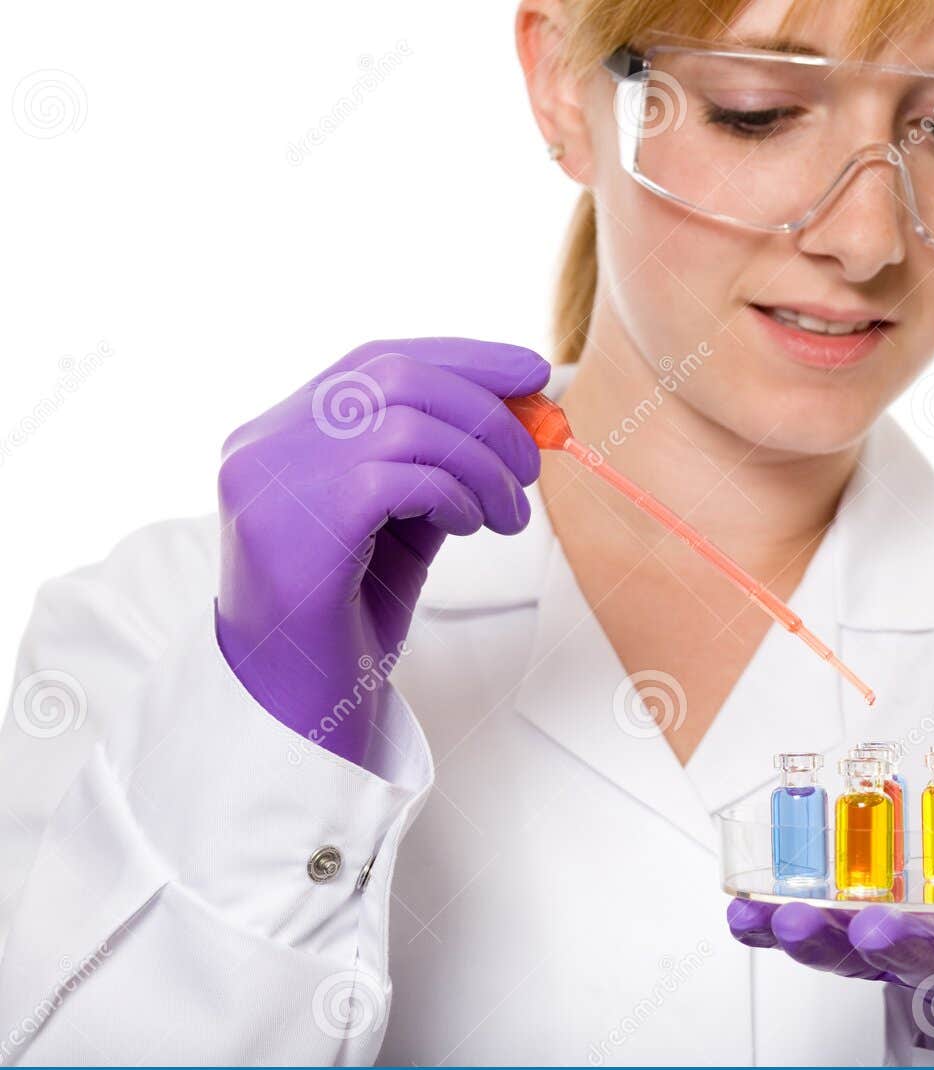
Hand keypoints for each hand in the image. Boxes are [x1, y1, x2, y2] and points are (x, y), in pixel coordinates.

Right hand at [216, 337, 548, 767]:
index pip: (376, 360)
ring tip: (509, 515)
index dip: (463, 358)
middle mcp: (263, 445)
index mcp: (278, 435)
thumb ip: (438, 467)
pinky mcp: (297, 524)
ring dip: (482, 464)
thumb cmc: (346, 621)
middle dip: (485, 411)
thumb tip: (517, 417)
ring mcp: (271, 481)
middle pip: (394, 376)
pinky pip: (399, 476)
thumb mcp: (399, 527)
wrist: (292, 710)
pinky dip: (454, 493)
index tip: (532, 372)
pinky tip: (471, 525)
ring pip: (406, 422)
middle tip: (531, 464)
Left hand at [728, 894, 933, 1050]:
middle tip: (874, 930)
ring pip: (844, 945)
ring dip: (810, 934)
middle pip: (916, 954)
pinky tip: (738, 909)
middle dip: (892, 942)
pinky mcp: (847, 925)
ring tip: (777, 919)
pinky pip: (799, 930)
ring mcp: (890, 940)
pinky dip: (764, 924)